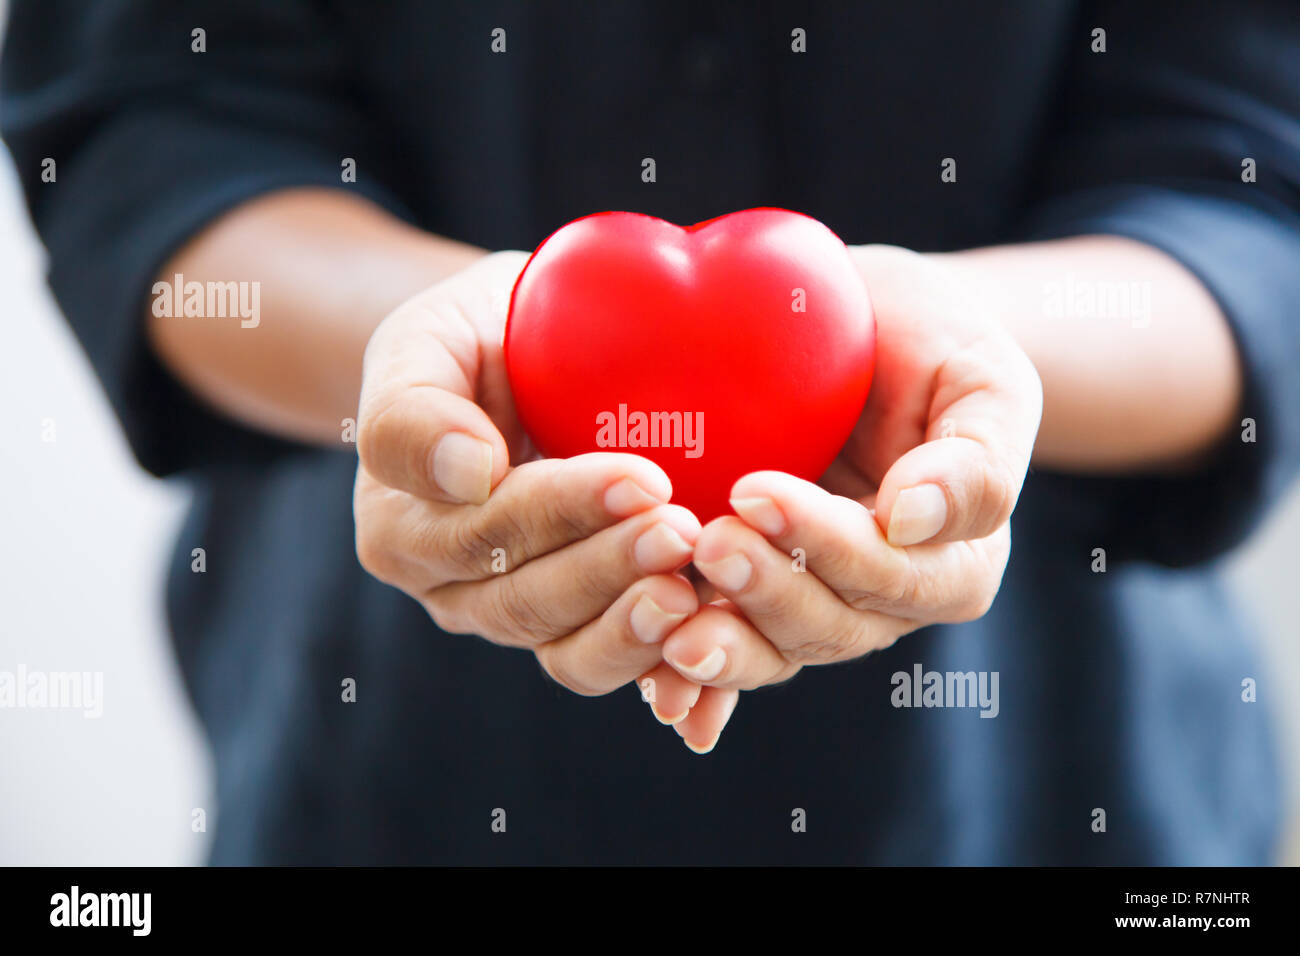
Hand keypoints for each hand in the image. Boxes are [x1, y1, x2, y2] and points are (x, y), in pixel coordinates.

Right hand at [353, 251, 706, 713]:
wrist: (523, 359)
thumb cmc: (473, 339)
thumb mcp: (423, 340)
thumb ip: (413, 408)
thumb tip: (471, 472)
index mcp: (401, 526)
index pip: (478, 531)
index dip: (560, 511)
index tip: (641, 478)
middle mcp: (452, 588)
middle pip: (524, 601)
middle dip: (608, 568)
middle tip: (682, 531)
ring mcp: (516, 615)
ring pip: (569, 650)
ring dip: (635, 622)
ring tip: (695, 585)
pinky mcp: (580, 628)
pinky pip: (614, 663)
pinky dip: (662, 661)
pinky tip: (711, 629)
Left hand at [658, 245, 1042, 748]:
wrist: (864, 328)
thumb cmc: (936, 345)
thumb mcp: (983, 380)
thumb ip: (974, 460)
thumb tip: (910, 523)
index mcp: (952, 563)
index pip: (892, 575)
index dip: (825, 544)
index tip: (756, 491)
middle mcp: (882, 601)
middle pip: (828, 627)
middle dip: (765, 591)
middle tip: (706, 541)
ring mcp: (812, 603)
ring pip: (771, 650)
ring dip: (720, 640)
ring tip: (665, 612)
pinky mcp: (750, 596)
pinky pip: (723, 645)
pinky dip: (691, 681)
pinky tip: (654, 687)